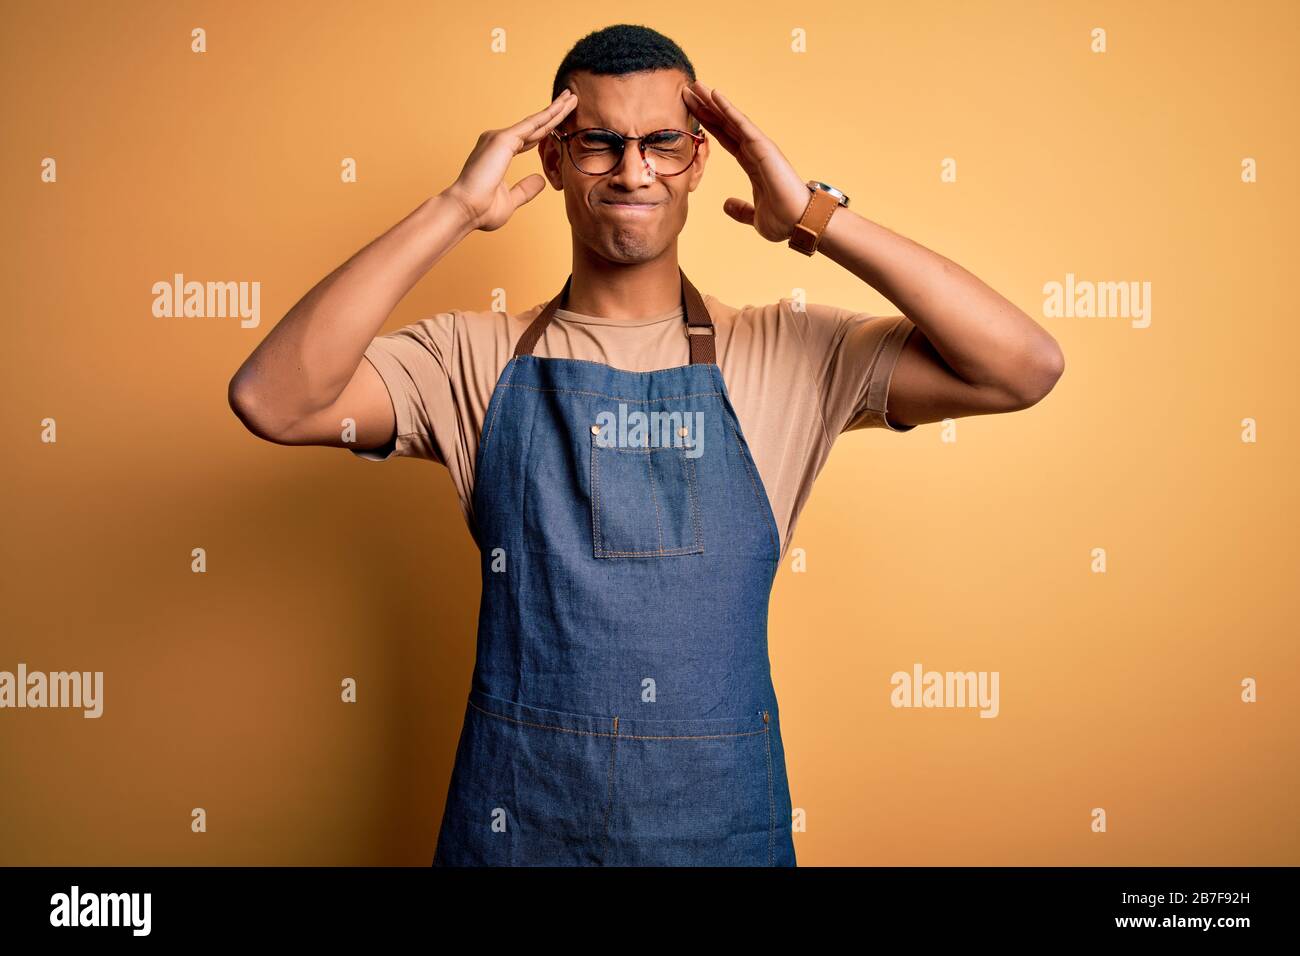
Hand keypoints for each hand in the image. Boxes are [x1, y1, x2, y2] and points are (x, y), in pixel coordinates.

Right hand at [441, 90, 578, 231]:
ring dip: (555, 109)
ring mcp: (500, 138)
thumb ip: (525, 189)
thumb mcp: (510, 200)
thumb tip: (541, 181)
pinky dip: (549, 114)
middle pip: (534, 126)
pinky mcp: (504, 139)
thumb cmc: (481, 210)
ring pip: (536, 121)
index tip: (559, 123)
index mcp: (499, 153)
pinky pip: (533, 124)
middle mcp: (498, 140)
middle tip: (570, 99)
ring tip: (571, 97)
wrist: (465, 210)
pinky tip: (563, 106)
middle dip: (553, 113)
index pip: (529, 138)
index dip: (546, 130)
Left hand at [682, 81, 811, 241]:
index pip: (725, 138)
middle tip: (688, 90)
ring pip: (732, 119)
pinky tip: (715, 95)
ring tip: (696, 85)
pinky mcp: (764, 148)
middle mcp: (755, 151)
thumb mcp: (754, 217)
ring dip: (713, 102)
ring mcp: (760, 147)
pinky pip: (742, 125)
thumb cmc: (784, 221)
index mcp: (752, 164)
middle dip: (706, 107)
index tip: (693, 111)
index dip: (709, 124)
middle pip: (725, 123)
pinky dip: (728, 109)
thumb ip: (741, 210)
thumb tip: (727, 205)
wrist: (798, 225)